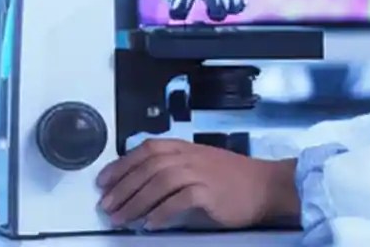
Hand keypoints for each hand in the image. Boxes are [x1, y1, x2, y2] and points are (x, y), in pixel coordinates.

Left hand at [95, 138, 298, 230]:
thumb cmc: (233, 177)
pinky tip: (151, 223)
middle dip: (122, 187)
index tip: (104, 181)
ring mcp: (200, 173)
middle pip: (147, 167)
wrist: (266, 185)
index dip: (121, 164)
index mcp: (184, 147)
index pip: (145, 149)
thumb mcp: (200, 161)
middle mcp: (189, 156)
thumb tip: (140, 181)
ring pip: (158, 182)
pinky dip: (162, 212)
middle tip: (107, 205)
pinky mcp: (209, 193)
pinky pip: (179, 200)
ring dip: (136, 202)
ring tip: (122, 218)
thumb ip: (174, 165)